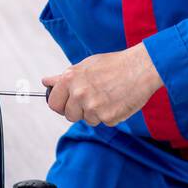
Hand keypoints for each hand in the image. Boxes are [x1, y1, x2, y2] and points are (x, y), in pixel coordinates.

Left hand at [41, 44, 164, 126]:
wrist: (141, 68)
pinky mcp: (108, 118)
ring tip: (108, 96)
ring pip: (87, 120)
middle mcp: (79, 94)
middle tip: (93, 99)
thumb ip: (65, 77)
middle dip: (79, 110)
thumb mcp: (86, 65)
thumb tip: (46, 82)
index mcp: (70, 79)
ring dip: (96, 113)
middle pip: (69, 115)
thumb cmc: (114, 65)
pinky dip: (110, 115)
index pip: (53, 103)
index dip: (61, 104)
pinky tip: (117, 101)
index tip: (67, 103)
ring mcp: (93, 107)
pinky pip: (103, 122)